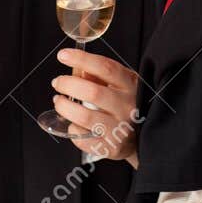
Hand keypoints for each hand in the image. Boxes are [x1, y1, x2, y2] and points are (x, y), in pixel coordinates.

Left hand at [49, 47, 142, 163]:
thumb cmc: (126, 104)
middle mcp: (127, 106)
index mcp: (130, 85)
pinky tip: (73, 123)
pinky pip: (83, 138)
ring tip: (59, 102)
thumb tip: (77, 66)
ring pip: (85, 117)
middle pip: (92, 92)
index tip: (63, 55)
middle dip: (68, 84)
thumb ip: (99, 74)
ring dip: (64, 107)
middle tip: (57, 82)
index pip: (105, 68)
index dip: (82, 59)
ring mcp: (120, 128)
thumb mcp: (120, 84)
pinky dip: (73, 129)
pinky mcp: (111, 147)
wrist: (143, 136)